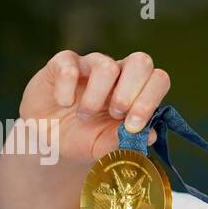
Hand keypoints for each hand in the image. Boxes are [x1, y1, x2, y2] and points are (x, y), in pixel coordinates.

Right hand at [12, 50, 170, 159]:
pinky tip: (63, 103)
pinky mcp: (63, 63)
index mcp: (136, 91)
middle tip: (115, 114)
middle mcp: (118, 73)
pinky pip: (69, 66)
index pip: (158, 80)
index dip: (150, 100)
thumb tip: (151, 135)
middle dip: (131, 91)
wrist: (49, 139)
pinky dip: (67, 90)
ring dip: (96, 97)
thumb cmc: (84, 138)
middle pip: (141, 61)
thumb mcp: (106, 147)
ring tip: (85, 115)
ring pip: (106, 66)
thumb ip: (128, 142)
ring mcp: (91, 65)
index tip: (133, 126)